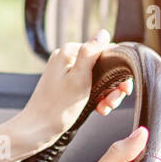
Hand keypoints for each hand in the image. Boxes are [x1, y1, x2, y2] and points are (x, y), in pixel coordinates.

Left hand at [18, 29, 132, 149]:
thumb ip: (90, 53)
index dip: (117, 69)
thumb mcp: (79, 78)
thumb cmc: (57, 107)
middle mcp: (67, 59)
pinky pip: (90, 87)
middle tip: (113, 101)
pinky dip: (98, 97)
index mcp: (68, 52)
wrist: (38, 128)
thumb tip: (103, 33)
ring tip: (106, 107)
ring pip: (98, 78)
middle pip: (102, 65)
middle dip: (113, 84)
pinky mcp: (67, 86)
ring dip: (107, 93)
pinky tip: (100, 109)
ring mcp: (66, 73)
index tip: (122, 88)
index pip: (104, 51)